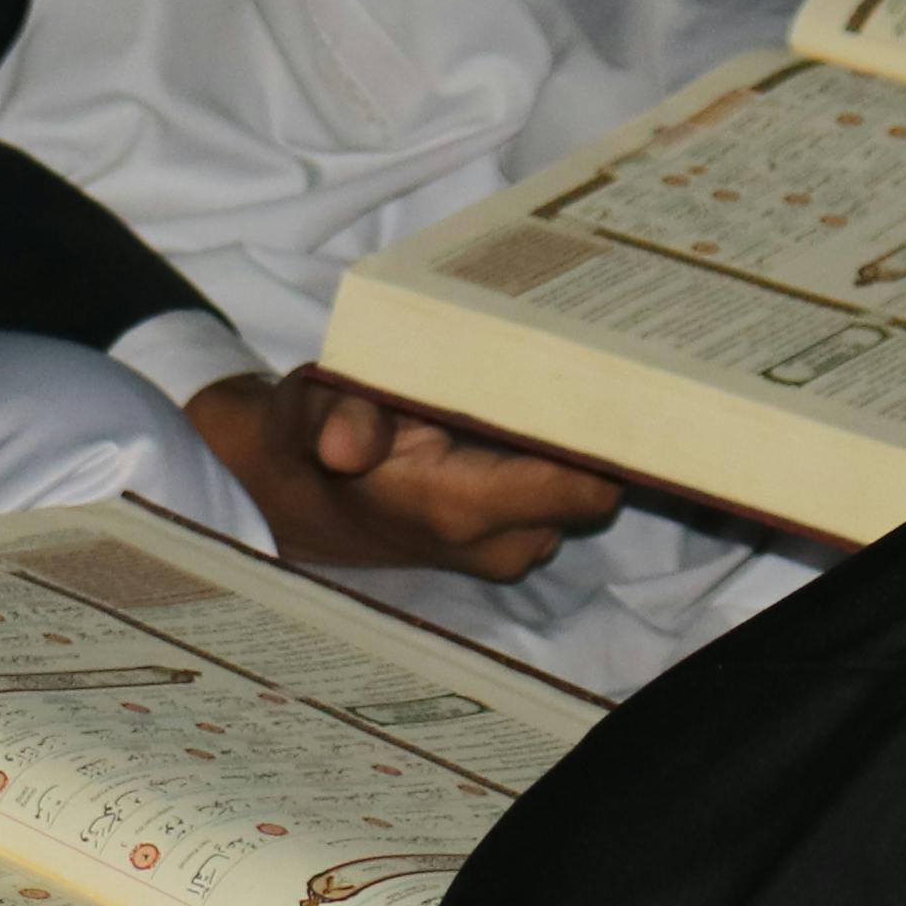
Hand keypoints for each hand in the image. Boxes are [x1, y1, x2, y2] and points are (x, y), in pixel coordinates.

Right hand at [183, 372, 618, 581]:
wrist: (288, 495)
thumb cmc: (308, 438)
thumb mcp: (309, 411)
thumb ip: (337, 420)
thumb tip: (346, 444)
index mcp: (462, 511)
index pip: (586, 484)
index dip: (612, 435)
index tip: (618, 376)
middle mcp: (502, 542)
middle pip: (601, 481)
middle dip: (603, 428)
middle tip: (596, 358)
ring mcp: (512, 547)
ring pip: (587, 487)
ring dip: (580, 440)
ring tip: (568, 374)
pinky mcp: (513, 538)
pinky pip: (565, 494)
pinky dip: (561, 454)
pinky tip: (540, 404)